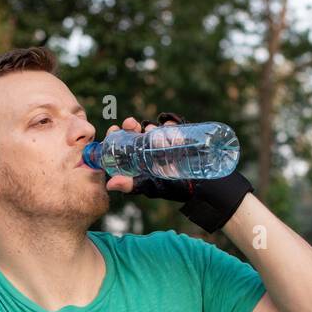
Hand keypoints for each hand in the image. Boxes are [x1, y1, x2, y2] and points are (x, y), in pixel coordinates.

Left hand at [103, 112, 252, 231]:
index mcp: (137, 158)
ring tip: (150, 129)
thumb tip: (110, 185)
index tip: (114, 129)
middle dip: (132, 126)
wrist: (201, 186)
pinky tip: (168, 126)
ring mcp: (163, 140)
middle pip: (136, 131)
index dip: (116, 135)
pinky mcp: (178, 134)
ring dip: (149, 125)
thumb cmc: (173, 188)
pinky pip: (171, 124)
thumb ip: (131, 185)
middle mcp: (148, 147)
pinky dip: (168, 122)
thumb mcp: (149, 187)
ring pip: (152, 127)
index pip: (122, 142)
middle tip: (131, 125)